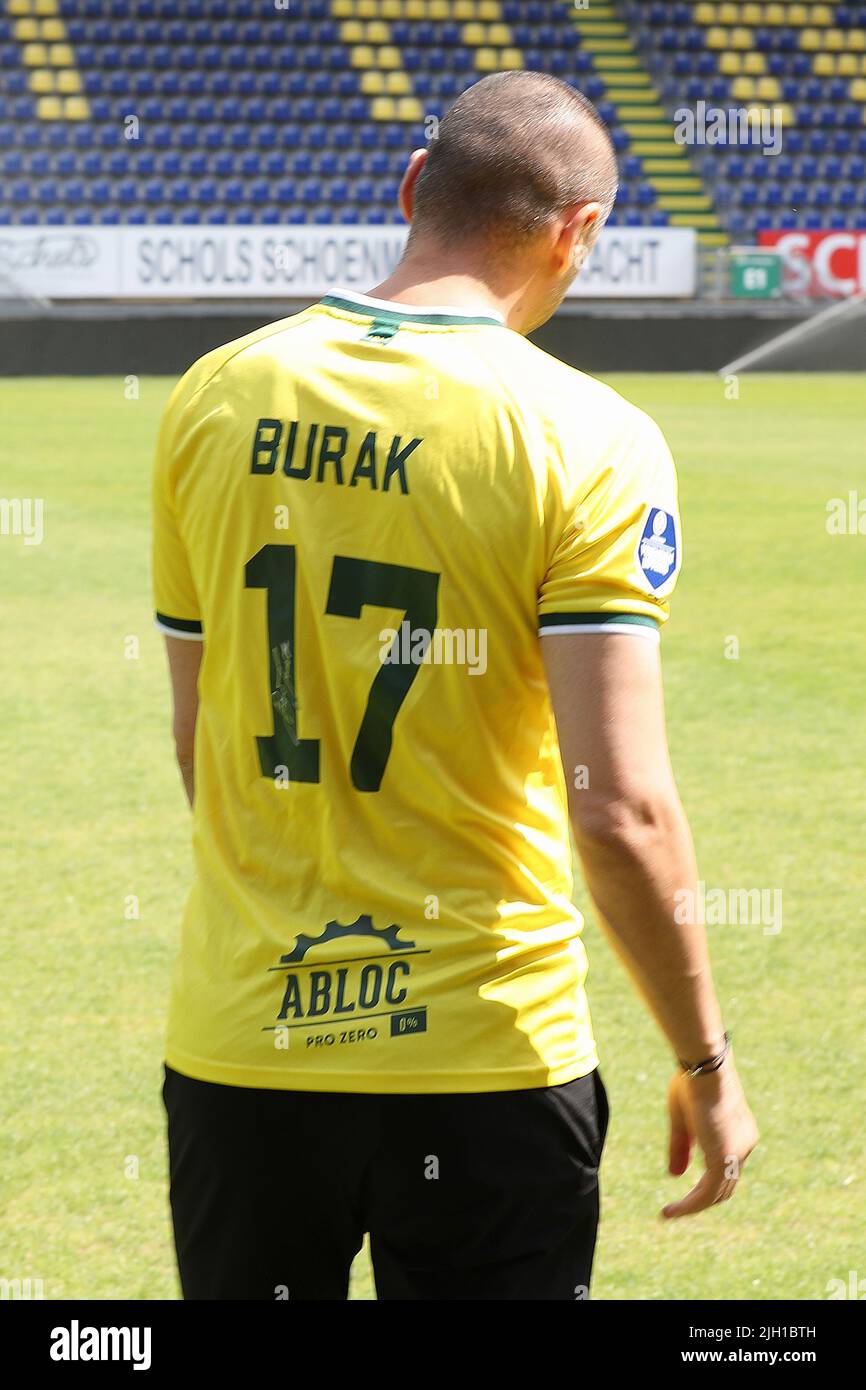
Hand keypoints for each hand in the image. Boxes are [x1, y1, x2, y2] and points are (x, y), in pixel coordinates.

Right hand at [662, 1058, 757, 1219]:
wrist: (704, 1065)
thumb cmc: (691, 1081)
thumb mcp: (683, 1120)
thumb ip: (681, 1148)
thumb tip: (675, 1176)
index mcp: (740, 1133)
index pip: (726, 1165)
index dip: (707, 1178)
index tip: (685, 1182)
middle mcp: (744, 1146)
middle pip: (724, 1184)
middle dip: (701, 1198)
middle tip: (677, 1208)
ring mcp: (737, 1154)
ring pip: (716, 1193)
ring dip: (692, 1207)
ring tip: (669, 1213)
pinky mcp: (723, 1160)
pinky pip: (705, 1194)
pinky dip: (689, 1205)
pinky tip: (671, 1210)